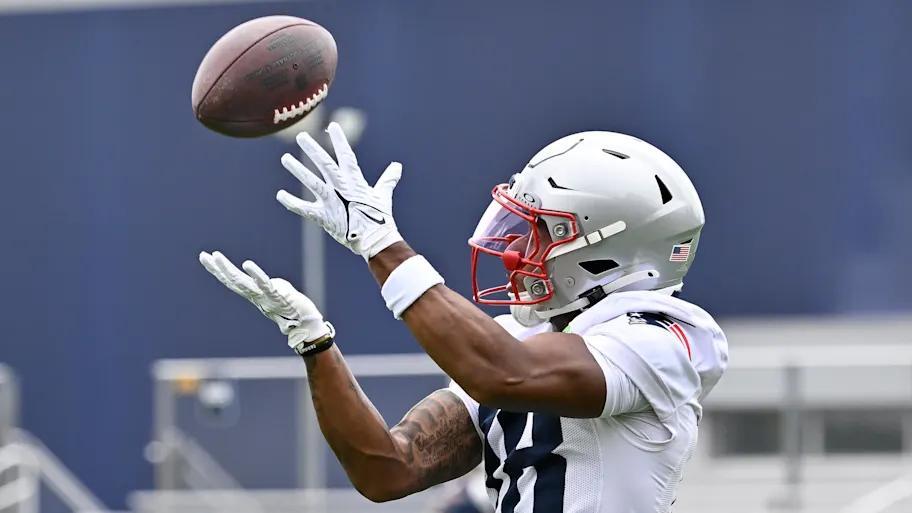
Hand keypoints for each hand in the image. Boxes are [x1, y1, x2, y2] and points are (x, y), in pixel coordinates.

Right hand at [199, 251, 332, 351]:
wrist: (306, 325)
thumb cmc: (293, 309)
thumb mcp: (277, 292)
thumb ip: (268, 286)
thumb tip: (261, 280)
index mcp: (255, 295)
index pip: (233, 281)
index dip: (219, 271)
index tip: (206, 258)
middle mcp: (256, 296)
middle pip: (232, 281)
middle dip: (217, 269)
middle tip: (203, 256)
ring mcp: (265, 297)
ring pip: (242, 282)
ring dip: (228, 269)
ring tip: (217, 256)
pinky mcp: (277, 296)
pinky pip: (264, 284)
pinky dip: (255, 274)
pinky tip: (246, 263)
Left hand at [277, 122, 402, 259]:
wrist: (375, 240)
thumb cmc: (380, 219)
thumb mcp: (383, 196)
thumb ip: (387, 180)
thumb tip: (397, 166)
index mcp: (355, 182)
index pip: (346, 156)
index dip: (339, 140)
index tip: (333, 126)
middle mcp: (341, 188)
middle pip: (325, 164)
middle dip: (313, 150)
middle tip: (301, 136)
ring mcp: (332, 202)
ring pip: (312, 182)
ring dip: (298, 170)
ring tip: (284, 158)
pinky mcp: (324, 216)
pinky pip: (304, 209)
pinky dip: (292, 203)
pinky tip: (279, 195)